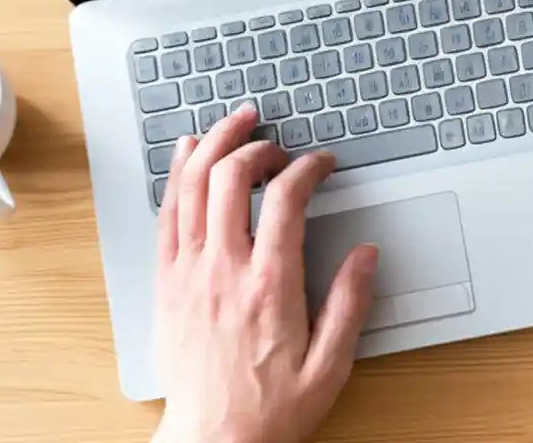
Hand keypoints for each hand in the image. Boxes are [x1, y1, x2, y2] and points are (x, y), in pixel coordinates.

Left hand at [152, 107, 378, 442]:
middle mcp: (224, 270)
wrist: (212, 442)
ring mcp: (189, 273)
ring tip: (233, 123)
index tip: (321, 164)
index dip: (308, 167)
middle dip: (256, 144)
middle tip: (276, 141)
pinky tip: (187, 155)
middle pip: (231, 178)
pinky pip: (166, 215)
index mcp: (271, 285)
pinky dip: (176, 177)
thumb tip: (366, 255)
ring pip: (191, 186)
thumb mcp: (330, 365)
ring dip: (212, 145)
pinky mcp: (166, 282)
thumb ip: (351, 304)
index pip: (286, 199)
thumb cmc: (270, 409)